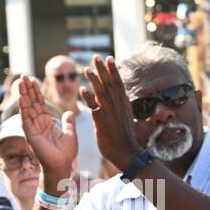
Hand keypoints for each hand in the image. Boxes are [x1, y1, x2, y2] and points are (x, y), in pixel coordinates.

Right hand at [17, 73, 77, 173]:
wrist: (62, 165)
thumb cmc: (66, 153)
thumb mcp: (70, 134)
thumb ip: (69, 122)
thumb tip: (70, 112)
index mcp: (47, 122)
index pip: (40, 103)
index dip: (37, 92)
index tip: (33, 80)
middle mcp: (38, 123)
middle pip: (32, 102)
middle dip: (28, 89)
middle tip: (24, 76)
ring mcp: (33, 128)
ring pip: (27, 108)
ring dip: (24, 95)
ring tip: (21, 82)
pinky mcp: (30, 134)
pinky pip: (26, 119)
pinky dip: (24, 109)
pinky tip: (22, 98)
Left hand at [80, 55, 144, 169]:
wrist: (127, 153)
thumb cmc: (125, 137)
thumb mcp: (125, 117)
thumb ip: (119, 106)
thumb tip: (118, 97)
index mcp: (124, 104)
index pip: (118, 83)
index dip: (113, 70)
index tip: (109, 58)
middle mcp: (118, 106)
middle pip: (110, 83)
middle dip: (103, 69)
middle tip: (96, 56)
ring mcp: (111, 113)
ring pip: (102, 92)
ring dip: (94, 80)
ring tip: (86, 69)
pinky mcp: (102, 121)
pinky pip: (94, 107)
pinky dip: (88, 98)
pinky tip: (82, 89)